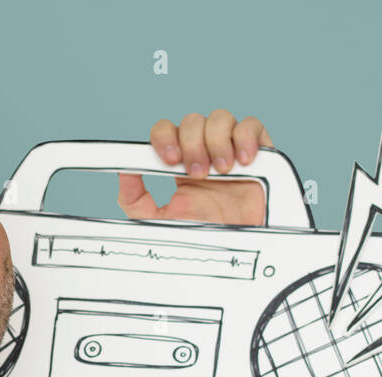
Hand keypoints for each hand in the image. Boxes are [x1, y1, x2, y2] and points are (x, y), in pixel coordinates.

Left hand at [117, 111, 272, 225]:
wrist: (238, 253)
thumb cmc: (202, 238)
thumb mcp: (158, 222)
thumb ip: (134, 199)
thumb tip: (123, 170)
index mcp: (181, 165)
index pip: (167, 131)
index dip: (164, 137)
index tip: (168, 160)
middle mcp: (205, 152)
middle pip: (191, 121)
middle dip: (191, 144)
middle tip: (197, 174)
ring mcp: (231, 149)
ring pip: (219, 118)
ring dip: (216, 142)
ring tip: (221, 173)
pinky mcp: (259, 152)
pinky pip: (250, 125)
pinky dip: (244, 137)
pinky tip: (242, 162)